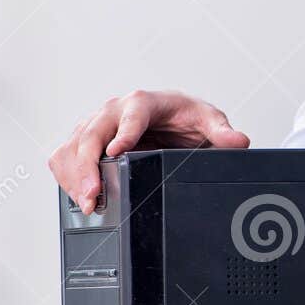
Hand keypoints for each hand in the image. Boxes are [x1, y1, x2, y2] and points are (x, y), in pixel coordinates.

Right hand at [48, 90, 248, 212]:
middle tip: (94, 194)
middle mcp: (115, 110)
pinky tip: (77, 196)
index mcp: (144, 102)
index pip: (130, 114)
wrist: (172, 119)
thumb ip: (221, 132)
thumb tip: (239, 141)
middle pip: (92, 132)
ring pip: (73, 145)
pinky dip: (67, 176)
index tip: (117, 152)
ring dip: (74, 174)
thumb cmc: (186, 117)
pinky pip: (66, 154)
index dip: (123, 133)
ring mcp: (98, 125)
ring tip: (86, 202)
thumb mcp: (208, 122)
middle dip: (89, 165)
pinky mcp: (86, 141)